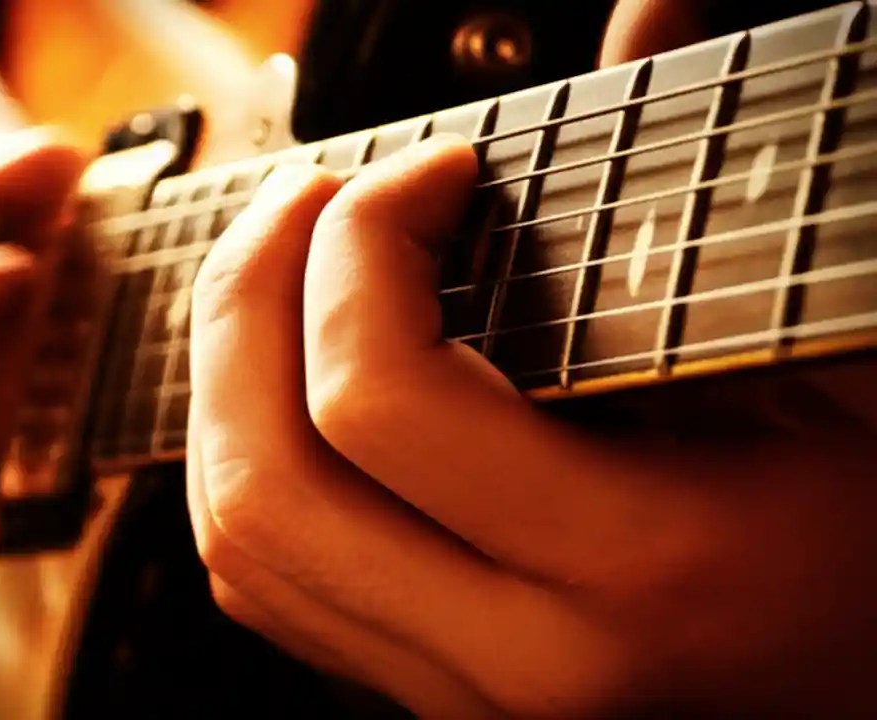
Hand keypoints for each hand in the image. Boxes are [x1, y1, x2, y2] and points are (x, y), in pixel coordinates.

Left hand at [187, 132, 876, 716]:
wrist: (871, 678)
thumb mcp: (838, 360)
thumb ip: (719, 195)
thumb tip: (651, 16)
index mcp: (641, 567)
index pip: (381, 401)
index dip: (363, 246)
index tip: (425, 175)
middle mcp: (528, 658)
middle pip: (267, 482)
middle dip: (249, 301)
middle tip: (312, 204)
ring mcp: (465, 695)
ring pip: (245, 543)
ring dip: (223, 380)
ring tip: (282, 275)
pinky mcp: (433, 697)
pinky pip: (269, 586)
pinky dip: (241, 463)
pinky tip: (285, 383)